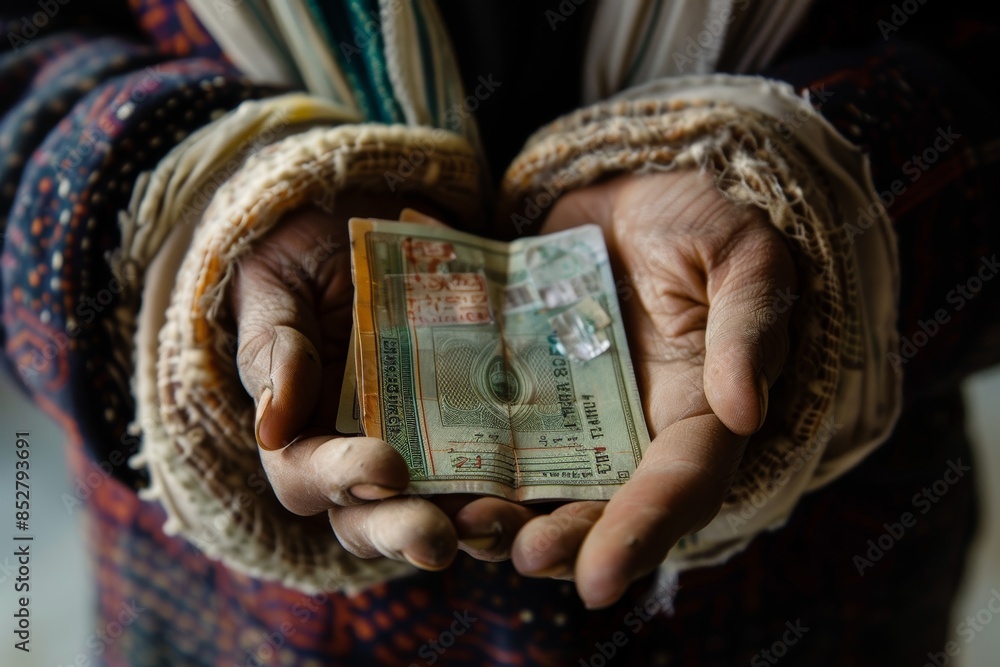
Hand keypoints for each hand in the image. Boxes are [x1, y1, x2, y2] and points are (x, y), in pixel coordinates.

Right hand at [230, 194, 484, 570]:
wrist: (366, 222)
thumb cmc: (309, 257)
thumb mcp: (281, 287)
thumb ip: (275, 348)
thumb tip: (273, 426)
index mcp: (304, 430)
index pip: (306, 477)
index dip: (339, 479)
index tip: (386, 467)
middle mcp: (362, 453)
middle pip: (372, 516)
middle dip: (404, 531)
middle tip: (439, 536)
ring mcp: (423, 445)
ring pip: (439, 509)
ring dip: (469, 526)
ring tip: (501, 522)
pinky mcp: (476, 428)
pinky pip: (496, 471)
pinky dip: (518, 490)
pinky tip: (546, 490)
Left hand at [505, 169, 796, 606]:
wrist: (634, 194)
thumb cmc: (703, 221)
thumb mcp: (742, 260)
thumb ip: (746, 331)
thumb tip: (745, 411)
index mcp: (697, 414)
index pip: (679, 487)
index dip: (641, 534)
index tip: (596, 583)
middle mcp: (632, 432)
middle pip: (602, 506)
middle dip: (562, 540)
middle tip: (519, 555)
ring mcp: (572, 414)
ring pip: (541, 484)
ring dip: (504, 516)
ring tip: (462, 528)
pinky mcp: (523, 387)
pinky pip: (492, 434)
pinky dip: (463, 462)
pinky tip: (425, 476)